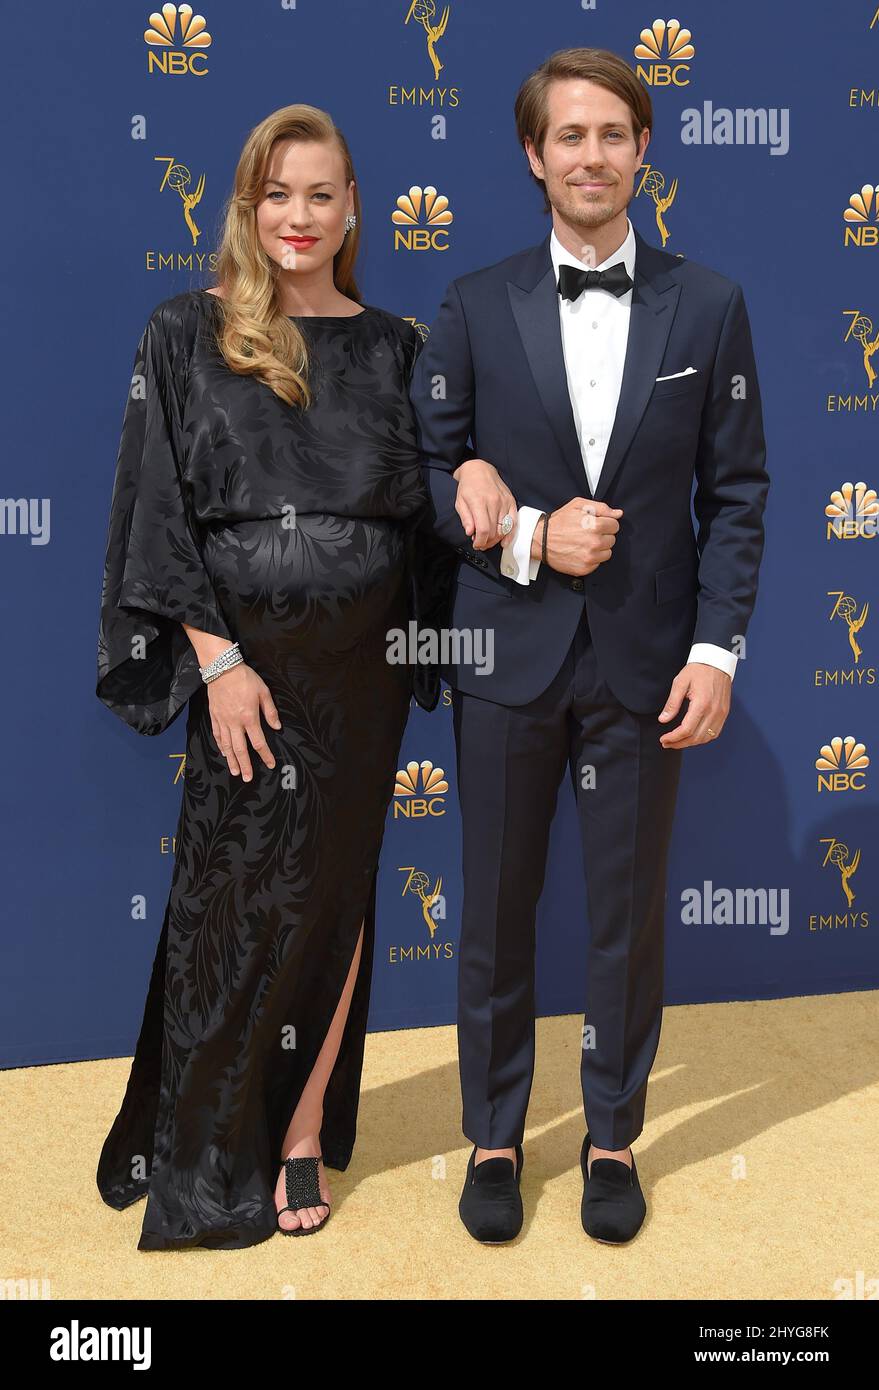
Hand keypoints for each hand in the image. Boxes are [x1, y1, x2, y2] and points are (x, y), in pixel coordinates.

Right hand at [207, 663, 281, 780]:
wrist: (222, 668)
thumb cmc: (245, 678)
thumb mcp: (263, 692)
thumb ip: (270, 711)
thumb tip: (277, 727)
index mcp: (249, 717)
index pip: (258, 742)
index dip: (265, 755)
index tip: (270, 764)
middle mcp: (235, 723)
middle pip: (240, 749)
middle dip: (245, 765)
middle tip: (248, 778)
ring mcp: (223, 720)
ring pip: (227, 746)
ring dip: (232, 760)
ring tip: (235, 772)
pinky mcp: (214, 716)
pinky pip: (217, 735)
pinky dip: (221, 746)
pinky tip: (224, 753)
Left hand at [452, 457, 516, 550]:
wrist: (480, 470)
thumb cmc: (468, 487)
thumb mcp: (460, 502)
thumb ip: (466, 518)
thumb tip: (470, 533)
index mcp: (479, 502)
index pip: (484, 529)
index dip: (480, 542)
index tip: (476, 545)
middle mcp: (494, 502)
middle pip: (494, 532)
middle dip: (487, 542)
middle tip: (480, 544)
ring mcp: (504, 502)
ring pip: (504, 529)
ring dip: (496, 539)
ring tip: (488, 541)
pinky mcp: (511, 502)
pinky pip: (514, 522)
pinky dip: (509, 534)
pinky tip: (504, 541)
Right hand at [537, 498, 623, 575]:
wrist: (541, 540)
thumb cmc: (559, 522)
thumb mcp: (578, 506)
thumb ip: (601, 508)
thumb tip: (618, 514)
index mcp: (595, 526)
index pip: (615, 526)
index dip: (605, 523)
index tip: (596, 524)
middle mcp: (594, 543)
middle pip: (612, 539)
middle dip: (603, 535)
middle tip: (588, 533)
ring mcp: (590, 557)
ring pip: (607, 552)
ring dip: (599, 548)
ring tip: (585, 543)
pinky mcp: (585, 568)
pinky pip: (598, 563)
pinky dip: (592, 558)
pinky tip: (581, 552)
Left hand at [657, 664, 730, 747]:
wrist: (717, 661)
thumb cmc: (698, 669)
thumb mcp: (680, 683)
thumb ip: (672, 703)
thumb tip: (663, 720)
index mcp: (701, 704)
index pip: (686, 730)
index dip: (673, 738)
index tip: (663, 739)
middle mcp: (714, 711)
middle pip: (696, 738)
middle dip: (679, 744)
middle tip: (667, 743)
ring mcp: (721, 713)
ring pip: (706, 738)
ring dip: (691, 743)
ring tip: (677, 742)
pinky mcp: (724, 713)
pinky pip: (715, 733)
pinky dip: (702, 738)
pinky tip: (692, 736)